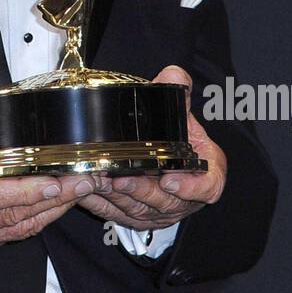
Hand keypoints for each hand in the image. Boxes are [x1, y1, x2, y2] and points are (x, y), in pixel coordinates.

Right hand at [0, 69, 95, 254]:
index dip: (25, 191)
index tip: (54, 182)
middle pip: (14, 216)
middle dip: (55, 199)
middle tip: (85, 181)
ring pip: (18, 229)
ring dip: (52, 211)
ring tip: (79, 191)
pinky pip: (11, 234)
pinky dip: (36, 220)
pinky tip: (55, 204)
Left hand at [76, 64, 225, 232]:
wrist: (168, 161)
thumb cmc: (179, 141)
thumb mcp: (183, 118)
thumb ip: (178, 96)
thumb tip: (174, 75)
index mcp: (206, 176)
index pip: (207, 188)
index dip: (191, 188)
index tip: (170, 181)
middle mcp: (183, 199)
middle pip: (164, 201)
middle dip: (140, 190)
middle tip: (120, 178)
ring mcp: (159, 212)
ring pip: (137, 209)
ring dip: (116, 197)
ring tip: (98, 180)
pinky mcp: (134, 217)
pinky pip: (115, 214)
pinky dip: (99, 204)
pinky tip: (84, 191)